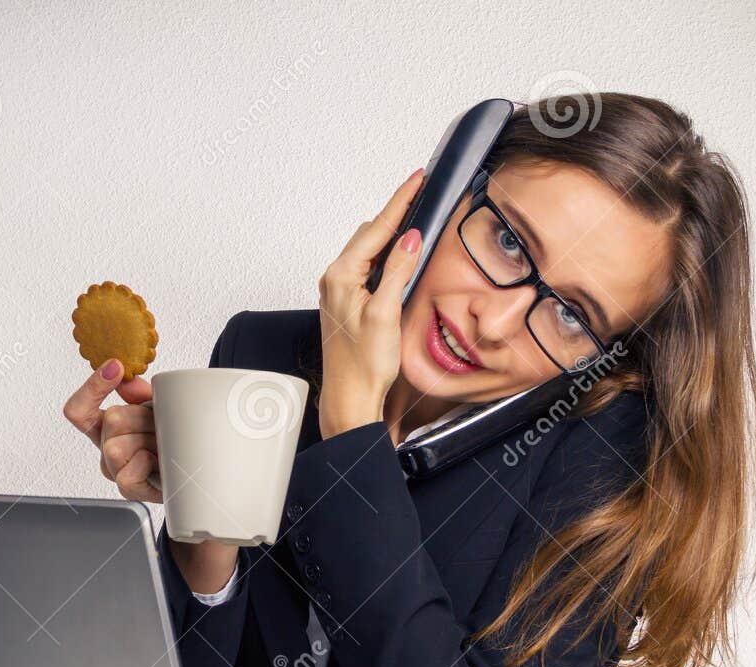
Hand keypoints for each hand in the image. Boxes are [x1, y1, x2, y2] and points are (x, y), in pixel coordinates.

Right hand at [62, 358, 237, 594]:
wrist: (196, 469)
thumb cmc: (174, 436)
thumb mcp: (160, 406)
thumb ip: (141, 392)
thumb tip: (128, 382)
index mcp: (107, 425)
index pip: (80, 410)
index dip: (92, 388)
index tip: (114, 368)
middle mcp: (106, 447)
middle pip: (111, 420)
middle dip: (142, 417)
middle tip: (161, 423)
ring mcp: (115, 469)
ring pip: (115, 447)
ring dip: (146, 441)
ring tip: (162, 443)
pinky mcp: (129, 489)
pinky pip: (126, 476)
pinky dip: (145, 465)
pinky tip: (158, 462)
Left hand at [316, 168, 425, 438]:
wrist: (349, 398)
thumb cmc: (363, 365)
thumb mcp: (387, 313)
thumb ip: (398, 271)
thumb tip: (411, 238)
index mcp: (341, 276)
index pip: (376, 228)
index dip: (400, 201)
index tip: (417, 179)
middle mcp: (334, 279)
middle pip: (369, 234)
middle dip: (395, 212)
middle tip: (420, 191)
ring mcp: (338, 291)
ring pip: (367, 249)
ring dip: (389, 233)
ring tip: (414, 216)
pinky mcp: (346, 302)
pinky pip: (366, 266)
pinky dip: (384, 255)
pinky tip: (398, 255)